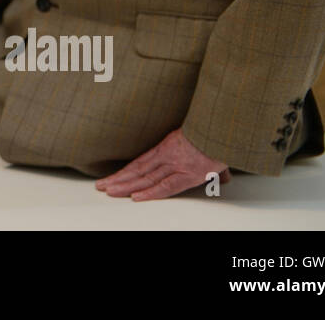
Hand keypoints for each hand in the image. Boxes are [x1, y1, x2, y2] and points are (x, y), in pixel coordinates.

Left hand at [96, 128, 229, 199]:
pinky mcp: (187, 173)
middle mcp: (168, 156)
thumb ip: (215, 167)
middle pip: (138, 171)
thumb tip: (224, 178)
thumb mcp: (211, 150)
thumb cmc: (217, 134)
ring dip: (126, 186)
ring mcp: (176, 165)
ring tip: (108, 191)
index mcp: (168, 147)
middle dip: (119, 180)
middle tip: (100, 186)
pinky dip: (150, 192)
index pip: (142, 162)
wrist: (223, 128)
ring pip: (145, 178)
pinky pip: (165, 186)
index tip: (113, 177)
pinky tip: (135, 197)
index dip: (126, 171)